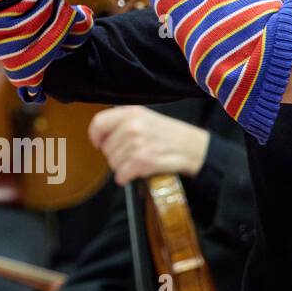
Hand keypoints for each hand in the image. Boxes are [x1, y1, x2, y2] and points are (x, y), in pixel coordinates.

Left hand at [88, 105, 209, 185]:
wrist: (196, 148)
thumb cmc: (169, 135)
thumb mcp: (145, 118)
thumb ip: (122, 122)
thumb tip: (99, 135)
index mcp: (131, 112)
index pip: (98, 123)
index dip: (95, 136)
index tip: (98, 143)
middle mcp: (133, 125)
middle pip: (106, 148)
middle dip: (114, 155)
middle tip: (129, 156)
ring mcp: (139, 143)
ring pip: (113, 162)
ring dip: (121, 167)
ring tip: (136, 163)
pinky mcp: (145, 160)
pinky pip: (122, 173)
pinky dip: (124, 177)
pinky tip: (131, 175)